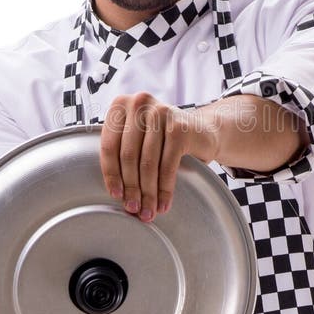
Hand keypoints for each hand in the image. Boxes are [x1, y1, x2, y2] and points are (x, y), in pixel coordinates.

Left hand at [100, 93, 216, 222]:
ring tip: (148, 210)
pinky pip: (167, 166)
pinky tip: (164, 203)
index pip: (109, 145)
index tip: (115, 194)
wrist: (204, 131)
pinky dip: (165, 189)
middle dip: (131, 188)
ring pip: (148, 163)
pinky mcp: (179, 128)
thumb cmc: (165, 137)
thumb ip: (122, 151)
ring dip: (148, 193)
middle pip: (128, 156)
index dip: (111, 174)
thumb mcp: (138, 137)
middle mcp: (139, 103)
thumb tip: (115, 191)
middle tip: (133, 208)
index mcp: (121, 105)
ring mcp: (161, 113)